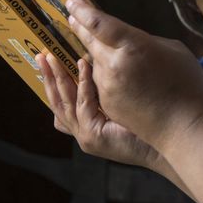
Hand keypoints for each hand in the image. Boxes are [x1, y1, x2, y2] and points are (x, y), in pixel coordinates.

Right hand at [37, 53, 162, 170]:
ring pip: (64, 103)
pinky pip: (84, 105)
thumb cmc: (146, 123)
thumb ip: (106, 90)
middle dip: (47, 77)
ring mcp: (85, 135)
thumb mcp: (119, 103)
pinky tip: (84, 66)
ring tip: (51, 58)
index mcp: (85, 124)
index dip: (51, 82)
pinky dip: (83, 84)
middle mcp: (81, 130)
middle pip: (57, 101)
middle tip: (40, 55)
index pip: (61, 101)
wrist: (161, 146)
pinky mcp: (93, 136)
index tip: (45, 60)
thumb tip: (96, 63)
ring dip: (58, 78)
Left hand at [65, 0, 202, 150]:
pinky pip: (97, 82)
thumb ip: (145, 42)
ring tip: (97, 47)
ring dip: (92, 53)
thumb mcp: (173, 51)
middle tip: (70, 15)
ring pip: (92, 62)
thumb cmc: (187, 85)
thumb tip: (128, 42)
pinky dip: (99, 74)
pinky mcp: (105, 104)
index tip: (71, 0)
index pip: (99, 23)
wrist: (185, 127)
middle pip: (89, 40)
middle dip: (79, 26)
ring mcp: (107, 86)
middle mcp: (114, 65)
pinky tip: (107, 72)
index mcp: (134, 46)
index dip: (83, 10)